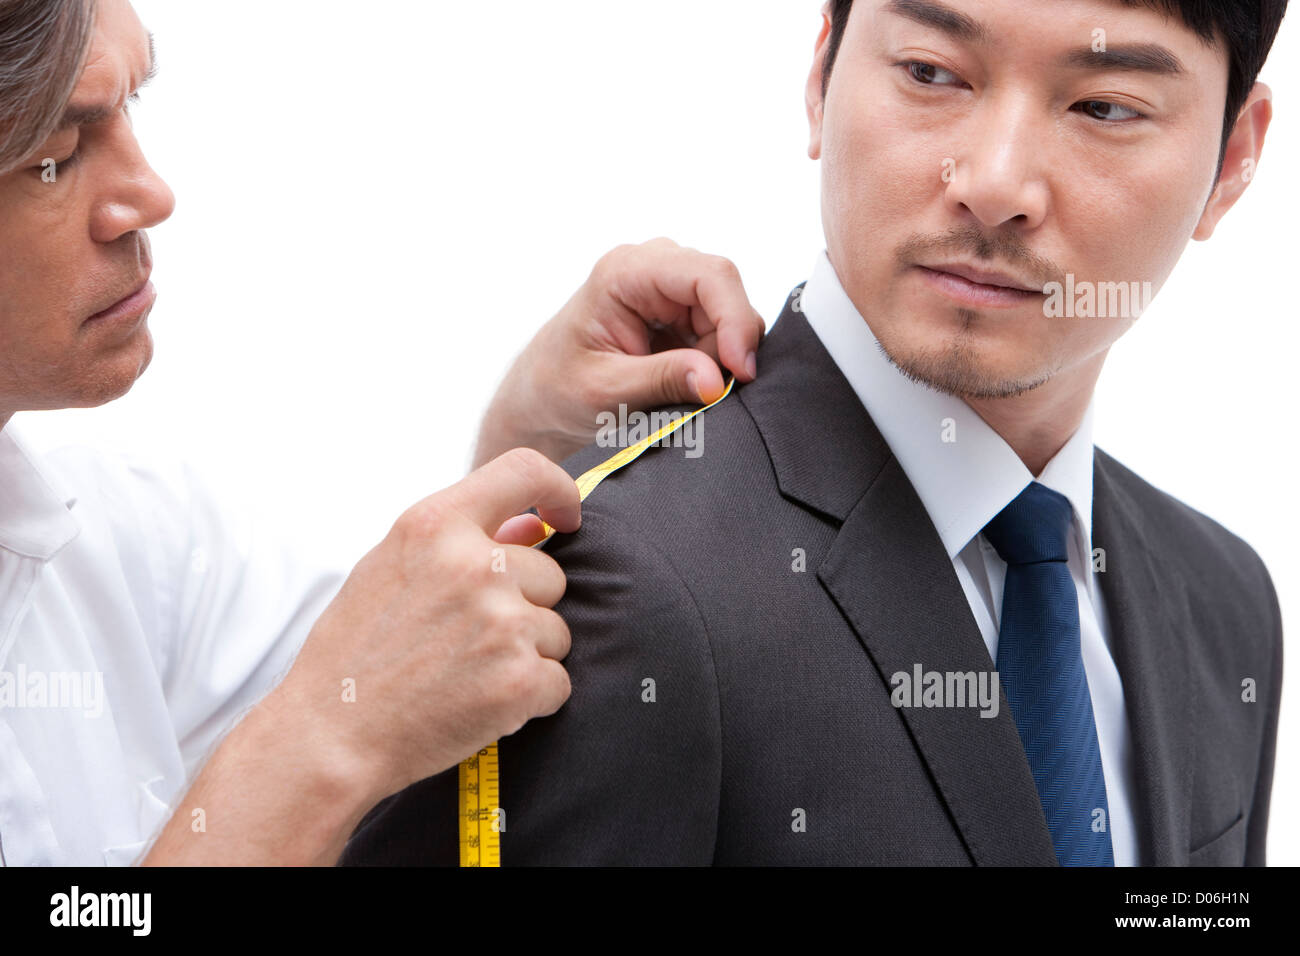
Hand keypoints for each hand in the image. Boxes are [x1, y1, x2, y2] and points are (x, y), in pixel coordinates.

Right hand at [269, 448, 581, 804]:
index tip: (565, 519)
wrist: (330, 736)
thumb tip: (534, 528)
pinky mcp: (521, 679)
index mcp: (437, 525)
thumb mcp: (391, 568)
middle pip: (549, 573)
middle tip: (467, 640)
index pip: (524, 471)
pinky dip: (530, 699)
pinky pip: (558, 682)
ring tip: (466, 674)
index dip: (557, 492)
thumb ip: (461, 539)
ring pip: (556, 631)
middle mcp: (476, 565)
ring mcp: (503, 622)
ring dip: (526, 655)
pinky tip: (481, 704)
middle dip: (524, 606)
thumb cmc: (354, 652)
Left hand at [473, 238, 764, 467]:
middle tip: (710, 393)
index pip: (707, 275)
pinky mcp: (680, 311)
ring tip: (682, 390)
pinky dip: (714, 361)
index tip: (740, 371)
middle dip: (727, 345)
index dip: (735, 320)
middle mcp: (651, 267)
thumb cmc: (559, 388)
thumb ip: (662, 380)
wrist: (542, 397)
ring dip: (719, 357)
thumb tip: (716, 379)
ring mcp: (668, 287)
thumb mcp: (607, 391)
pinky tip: (687, 382)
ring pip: (728, 314)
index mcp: (624, 272)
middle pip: (724, 292)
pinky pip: (720, 330)